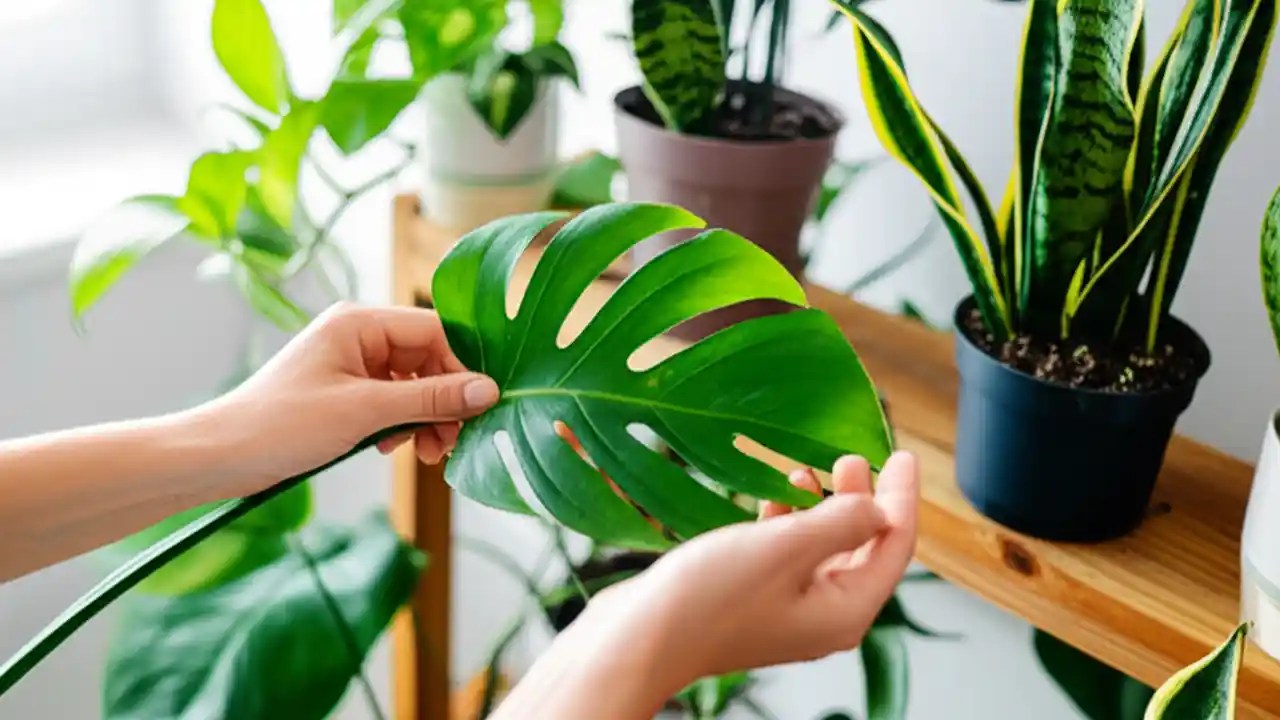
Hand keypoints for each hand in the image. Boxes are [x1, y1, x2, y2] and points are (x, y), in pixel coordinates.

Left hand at [204, 302, 498, 495]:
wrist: (220, 456)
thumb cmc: (281, 425)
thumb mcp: (364, 412)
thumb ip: (429, 399)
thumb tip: (488, 391)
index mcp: (359, 322)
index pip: (434, 331)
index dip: (462, 367)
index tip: (481, 407)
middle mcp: (358, 335)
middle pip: (428, 358)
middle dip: (444, 401)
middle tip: (452, 441)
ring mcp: (351, 364)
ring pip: (414, 384)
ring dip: (426, 418)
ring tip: (428, 454)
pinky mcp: (345, 393)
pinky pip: (393, 401)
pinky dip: (403, 425)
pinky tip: (395, 449)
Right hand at [493, 452, 918, 719]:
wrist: (639, 637)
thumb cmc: (708, 598)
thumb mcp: (786, 548)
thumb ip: (840, 522)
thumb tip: (878, 507)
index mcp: (844, 612)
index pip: (893, 547)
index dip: (901, 498)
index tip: (903, 455)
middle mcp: (822, 617)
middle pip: (863, 550)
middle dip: (864, 501)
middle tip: (854, 456)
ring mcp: (786, 611)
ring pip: (824, 551)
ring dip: (824, 509)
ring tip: (812, 469)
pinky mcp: (752, 601)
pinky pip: (788, 558)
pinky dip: (790, 524)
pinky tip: (776, 499)